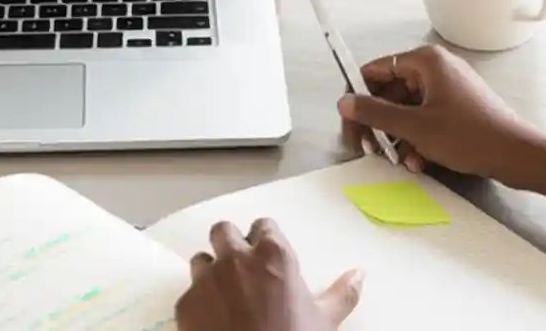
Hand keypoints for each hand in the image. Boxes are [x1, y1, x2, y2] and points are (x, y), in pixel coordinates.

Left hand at [175, 218, 363, 330]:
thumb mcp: (325, 320)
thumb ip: (343, 292)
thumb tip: (360, 274)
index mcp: (273, 254)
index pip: (264, 225)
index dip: (264, 240)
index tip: (268, 256)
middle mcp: (236, 258)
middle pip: (224, 231)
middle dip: (230, 244)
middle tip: (242, 268)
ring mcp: (207, 279)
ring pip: (201, 259)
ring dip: (211, 271)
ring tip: (224, 295)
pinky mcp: (185, 304)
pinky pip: (188, 293)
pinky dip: (199, 303)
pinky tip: (212, 321)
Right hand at [338, 44, 545, 188]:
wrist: (516, 155)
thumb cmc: (467, 136)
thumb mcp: (414, 127)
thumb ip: (375, 113)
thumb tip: (343, 103)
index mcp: (425, 61)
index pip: (375, 71)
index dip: (359, 98)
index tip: (351, 126)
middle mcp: (436, 68)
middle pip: (390, 93)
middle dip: (379, 124)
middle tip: (369, 150)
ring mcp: (448, 88)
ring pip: (406, 110)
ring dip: (397, 137)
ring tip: (397, 161)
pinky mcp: (457, 108)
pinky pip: (425, 119)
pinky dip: (417, 139)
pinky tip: (417, 162)